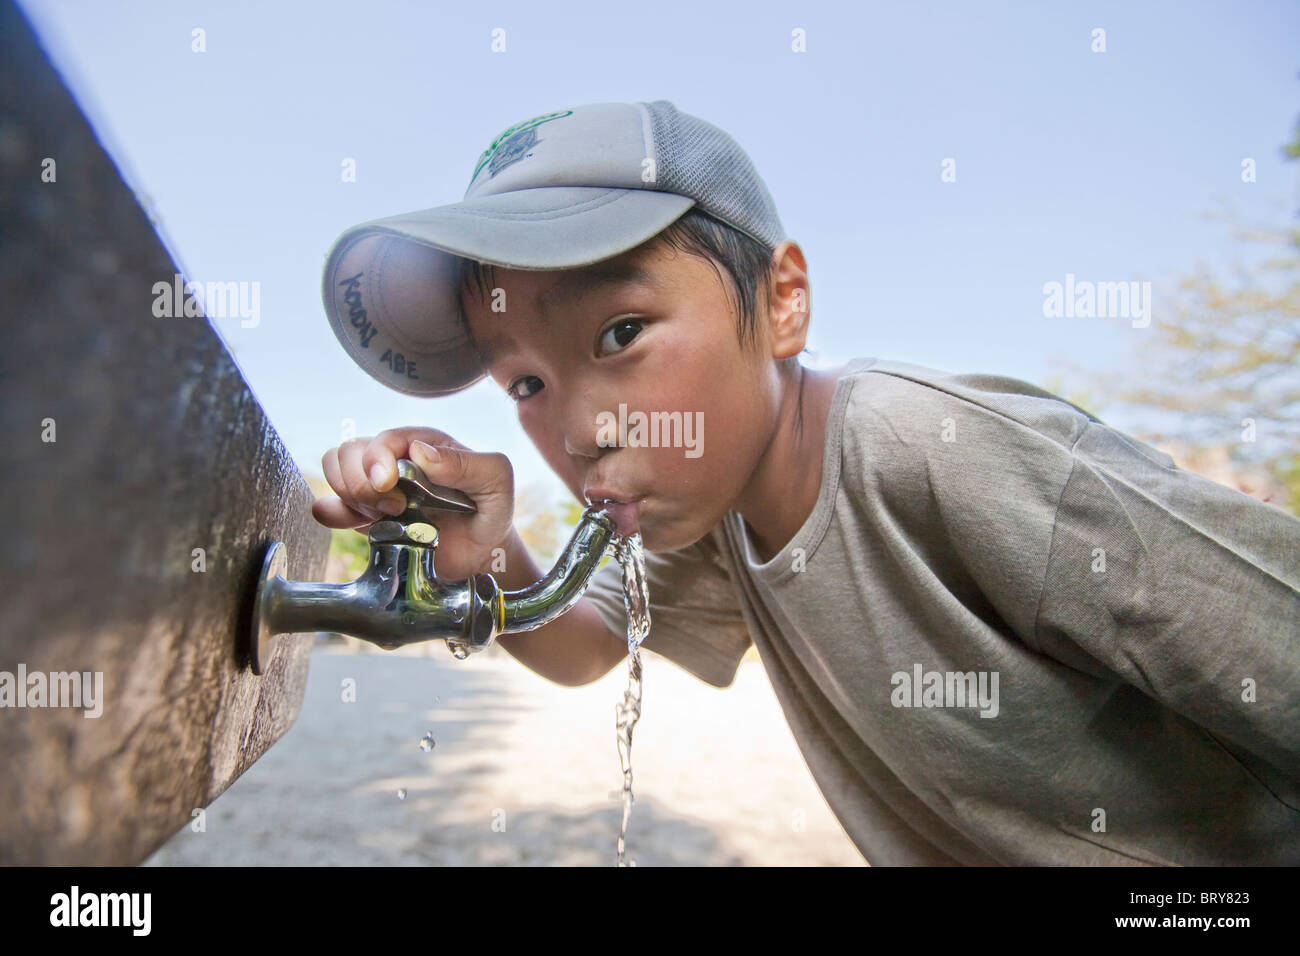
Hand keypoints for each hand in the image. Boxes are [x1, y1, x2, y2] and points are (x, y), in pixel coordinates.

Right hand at [313, 427, 515, 578]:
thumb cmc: (491, 510)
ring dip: (350, 495)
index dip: (377, 458)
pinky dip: (333, 513)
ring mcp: (377, 488)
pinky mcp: (365, 516)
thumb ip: (467, 462)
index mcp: (424, 444)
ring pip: (334, 470)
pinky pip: (329, 506)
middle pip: (348, 451)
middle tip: (395, 507)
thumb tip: (420, 452)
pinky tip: (362, 523)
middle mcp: (395, 461)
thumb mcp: (496, 479)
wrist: (482, 554)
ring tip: (384, 516)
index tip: (389, 486)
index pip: (383, 438)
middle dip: (361, 481)